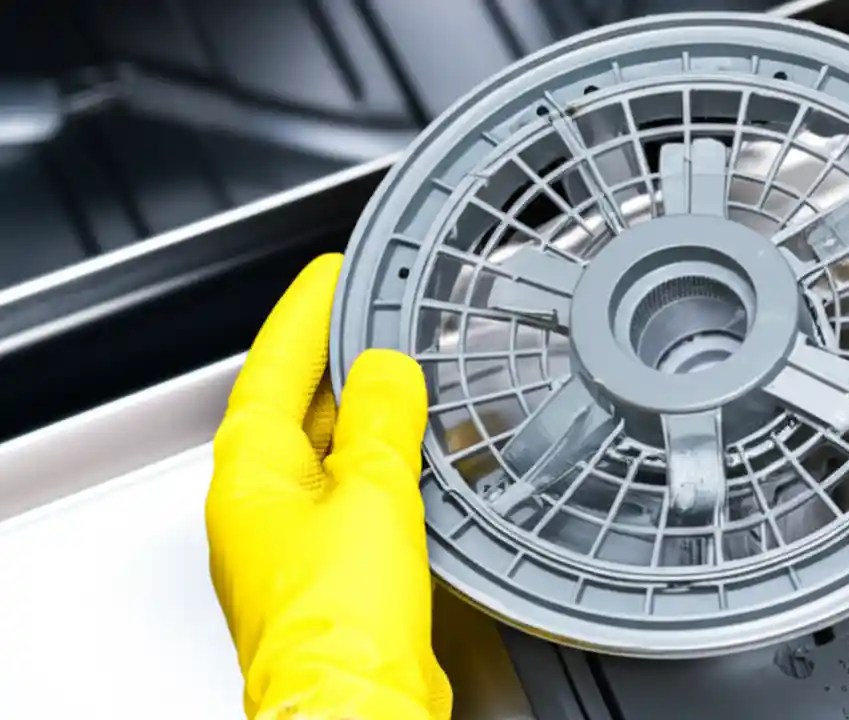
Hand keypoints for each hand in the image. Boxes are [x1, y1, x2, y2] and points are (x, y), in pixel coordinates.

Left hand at [207, 255, 451, 718]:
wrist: (359, 707)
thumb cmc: (340, 623)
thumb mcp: (370, 495)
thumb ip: (379, 421)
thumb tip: (386, 370)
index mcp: (251, 475)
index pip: (272, 367)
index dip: (303, 313)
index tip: (331, 275)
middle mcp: (263, 505)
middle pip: (296, 406)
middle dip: (334, 355)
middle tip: (373, 310)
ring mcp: (297, 539)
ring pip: (330, 450)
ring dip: (366, 409)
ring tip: (404, 368)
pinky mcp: (336, 569)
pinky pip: (357, 492)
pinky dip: (386, 461)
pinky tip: (419, 454)